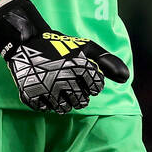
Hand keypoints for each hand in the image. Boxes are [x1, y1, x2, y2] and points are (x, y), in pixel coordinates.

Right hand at [0, 0, 128, 112]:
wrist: (25, 42)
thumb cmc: (60, 45)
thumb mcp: (86, 47)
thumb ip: (107, 62)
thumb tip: (126, 78)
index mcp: (78, 67)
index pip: (96, 88)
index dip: (93, 83)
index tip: (85, 76)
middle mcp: (63, 79)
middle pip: (82, 102)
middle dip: (80, 94)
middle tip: (72, 83)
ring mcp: (45, 89)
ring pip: (65, 109)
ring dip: (65, 101)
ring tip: (61, 89)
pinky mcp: (30, 95)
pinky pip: (46, 109)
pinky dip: (47, 103)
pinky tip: (47, 91)